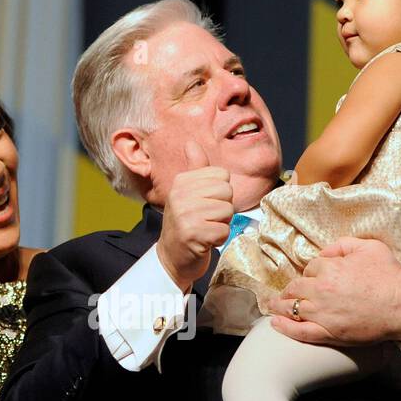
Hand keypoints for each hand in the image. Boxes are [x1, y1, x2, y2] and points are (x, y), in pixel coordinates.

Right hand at [155, 141, 234, 290]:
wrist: (172, 258)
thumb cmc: (185, 224)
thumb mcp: (187, 193)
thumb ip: (196, 168)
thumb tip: (192, 143)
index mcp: (182, 182)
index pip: (222, 176)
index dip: (220, 193)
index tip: (204, 204)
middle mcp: (181, 195)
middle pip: (227, 192)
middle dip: (222, 209)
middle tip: (206, 219)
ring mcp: (186, 214)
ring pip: (227, 211)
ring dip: (221, 224)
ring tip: (205, 229)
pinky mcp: (193, 234)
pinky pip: (224, 230)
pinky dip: (218, 239)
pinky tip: (205, 241)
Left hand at [267, 236, 400, 345]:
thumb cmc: (391, 277)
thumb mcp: (370, 248)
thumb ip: (344, 244)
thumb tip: (326, 251)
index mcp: (330, 269)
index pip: (310, 268)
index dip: (312, 272)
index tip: (314, 276)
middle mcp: (321, 291)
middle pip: (295, 288)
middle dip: (289, 290)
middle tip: (285, 293)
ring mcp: (322, 314)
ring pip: (292, 309)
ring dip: (280, 306)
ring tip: (273, 306)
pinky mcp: (328, 333)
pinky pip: (300, 331)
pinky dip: (285, 327)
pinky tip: (275, 323)